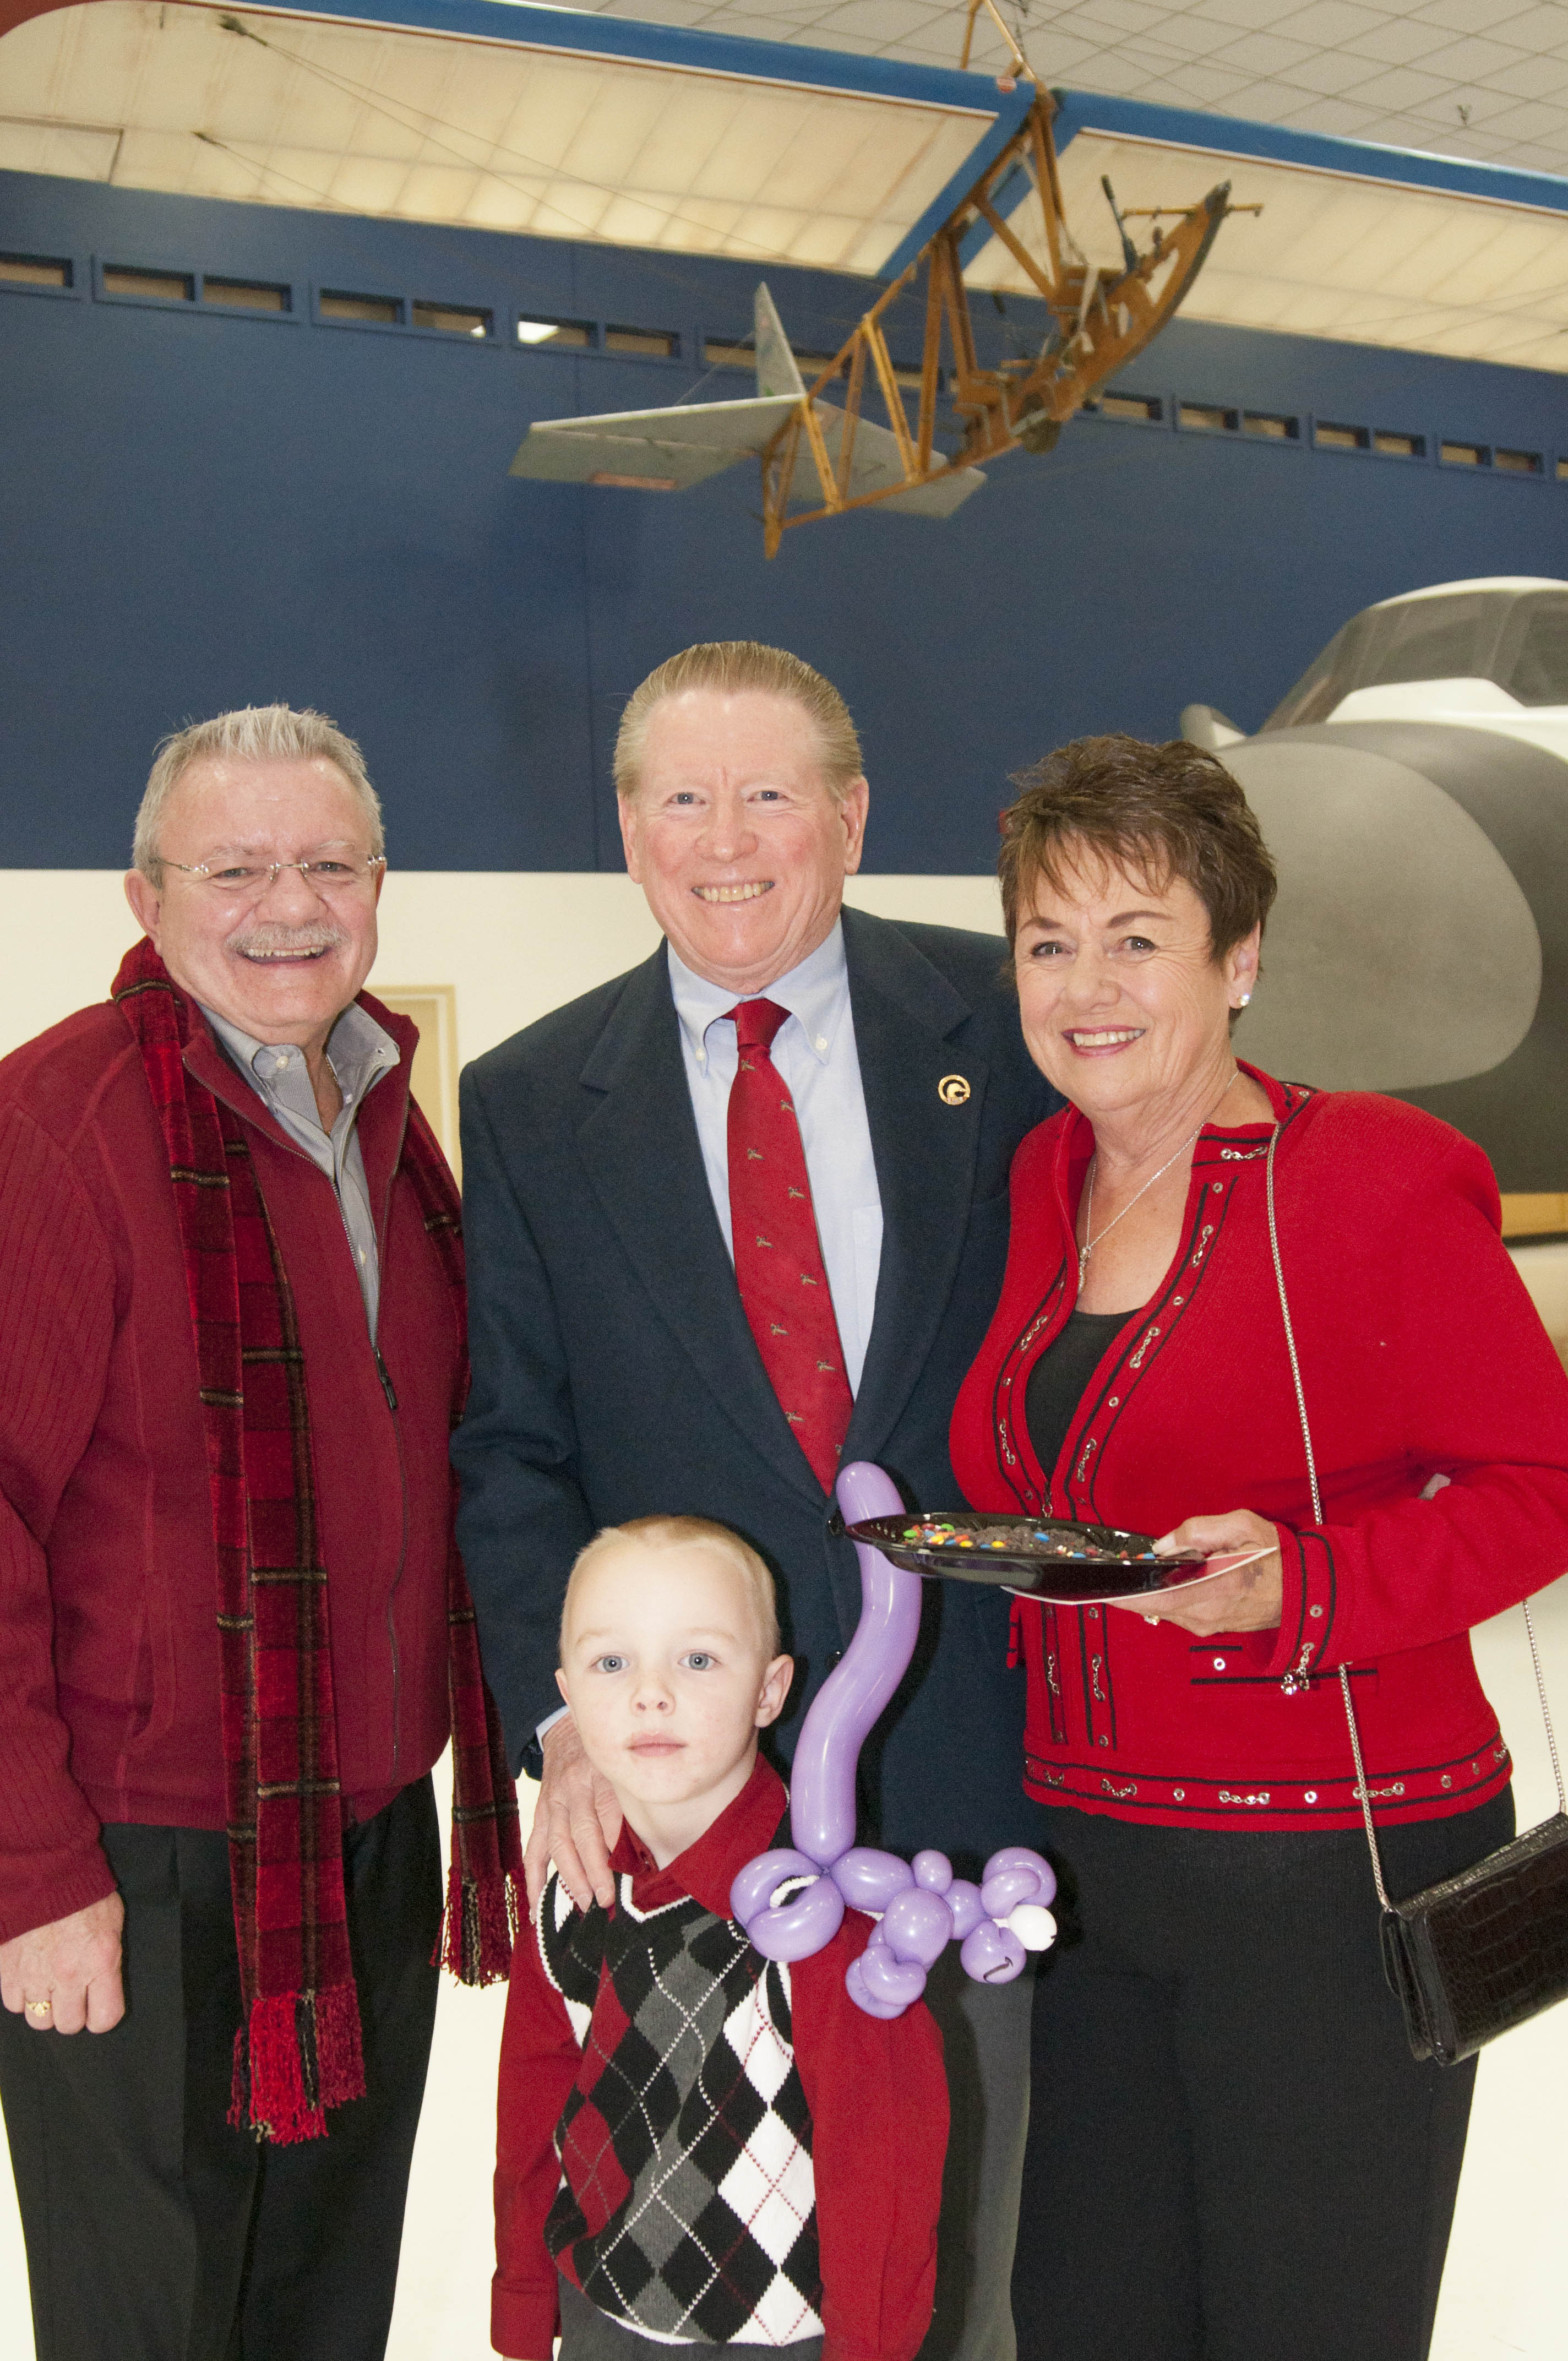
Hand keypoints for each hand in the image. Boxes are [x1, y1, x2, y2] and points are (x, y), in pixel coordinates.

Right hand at [0, 1893, 125, 2033]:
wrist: (47, 1870)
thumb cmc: (85, 1894)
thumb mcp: (112, 1924)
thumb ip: (108, 1961)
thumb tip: (104, 1988)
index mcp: (101, 1962)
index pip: (105, 2018)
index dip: (102, 2015)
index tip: (99, 2006)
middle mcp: (69, 1974)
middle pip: (69, 2025)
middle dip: (73, 2013)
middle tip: (73, 1994)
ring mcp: (36, 1975)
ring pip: (39, 2020)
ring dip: (45, 2007)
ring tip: (50, 1986)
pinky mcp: (9, 1970)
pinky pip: (14, 2004)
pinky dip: (22, 1996)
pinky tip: (30, 1978)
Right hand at [524, 1716, 621, 1915]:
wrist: (566, 1732)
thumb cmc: (606, 1757)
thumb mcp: (622, 1767)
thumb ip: (634, 1799)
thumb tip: (652, 1848)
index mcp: (601, 1773)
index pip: (609, 1813)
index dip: (617, 1846)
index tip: (631, 1875)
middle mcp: (574, 1787)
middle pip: (582, 1832)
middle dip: (594, 1870)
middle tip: (605, 1899)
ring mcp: (553, 1801)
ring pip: (557, 1843)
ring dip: (570, 1877)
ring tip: (583, 1903)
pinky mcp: (540, 1813)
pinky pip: (533, 1848)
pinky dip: (534, 1877)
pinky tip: (536, 1903)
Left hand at [1111, 1510, 1283, 1636]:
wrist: (1306, 1590)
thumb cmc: (1277, 1557)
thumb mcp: (1241, 1527)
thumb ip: (1197, 1531)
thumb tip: (1163, 1545)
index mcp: (1211, 1591)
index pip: (1151, 1599)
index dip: (1121, 1594)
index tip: (1100, 1586)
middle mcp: (1204, 1615)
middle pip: (1151, 1605)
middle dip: (1134, 1586)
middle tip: (1120, 1566)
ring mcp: (1207, 1625)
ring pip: (1163, 1608)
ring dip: (1152, 1590)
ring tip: (1148, 1568)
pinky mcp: (1210, 1627)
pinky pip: (1177, 1611)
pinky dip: (1168, 1596)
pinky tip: (1171, 1578)